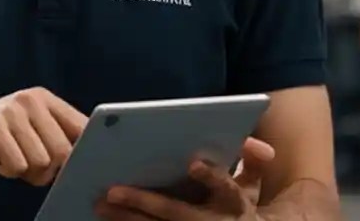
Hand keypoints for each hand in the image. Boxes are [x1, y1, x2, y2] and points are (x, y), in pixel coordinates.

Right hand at [0, 86, 87, 185]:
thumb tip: (91, 159)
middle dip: (48, 169)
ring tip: (8, 156)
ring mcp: (9, 111)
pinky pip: (18, 166)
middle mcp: (29, 99)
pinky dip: (6, 171)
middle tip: (27, 164)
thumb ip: (59, 139)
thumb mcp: (32, 132)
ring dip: (25, 171)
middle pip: (63, 151)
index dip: (83, 152)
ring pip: (41, 162)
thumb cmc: (0, 142)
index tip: (81, 166)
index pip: (82, 127)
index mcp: (44, 98)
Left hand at [94, 137, 274, 219]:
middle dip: (145, 202)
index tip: (192, 163)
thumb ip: (254, 161)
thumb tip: (259, 146)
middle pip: (178, 214)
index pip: (225, 187)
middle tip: (113, 190)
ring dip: (127, 220)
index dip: (210, 177)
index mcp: (234, 203)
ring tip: (100, 205)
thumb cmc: (241, 206)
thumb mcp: (254, 185)